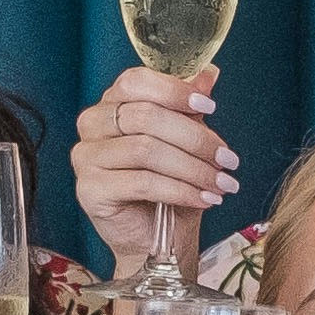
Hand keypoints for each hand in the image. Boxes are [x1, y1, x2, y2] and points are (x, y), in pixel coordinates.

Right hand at [67, 64, 233, 268]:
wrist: (156, 241)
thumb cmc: (168, 190)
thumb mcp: (186, 144)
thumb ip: (190, 108)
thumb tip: (208, 73)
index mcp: (112, 104)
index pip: (136, 81)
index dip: (174, 90)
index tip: (210, 105)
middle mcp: (92, 125)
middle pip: (145, 117)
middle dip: (195, 138)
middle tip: (228, 159)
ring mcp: (86, 157)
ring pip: (146, 150)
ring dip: (193, 168)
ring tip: (221, 183)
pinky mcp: (89, 190)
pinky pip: (141, 182)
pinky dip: (180, 190)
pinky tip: (203, 198)